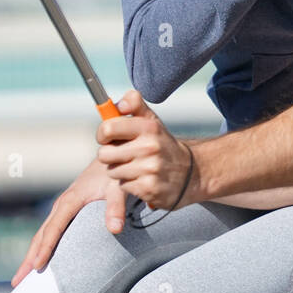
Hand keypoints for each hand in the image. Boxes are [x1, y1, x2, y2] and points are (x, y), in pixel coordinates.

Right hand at [11, 155, 126, 287]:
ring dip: (32, 254)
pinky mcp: (69, 209)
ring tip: (22, 276)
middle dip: (28, 258)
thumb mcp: (118, 188)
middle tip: (18, 282)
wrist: (113, 154)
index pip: (53, 229)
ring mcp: (64, 207)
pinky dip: (42, 246)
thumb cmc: (116, 172)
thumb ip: (116, 207)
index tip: (36, 267)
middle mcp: (62, 205)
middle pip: (41, 235)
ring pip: (43, 234)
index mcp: (70, 201)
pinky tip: (41, 258)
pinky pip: (51, 231)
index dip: (45, 249)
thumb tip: (115, 230)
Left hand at [96, 90, 199, 209]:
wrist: (189, 172)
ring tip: (136, 166)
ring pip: (112, 171)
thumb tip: (120, 104)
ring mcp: (150, 169)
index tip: (107, 137)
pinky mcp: (148, 188)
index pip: (108, 128)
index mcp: (148, 127)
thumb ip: (134, 104)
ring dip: (120, 170)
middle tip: (124, 154)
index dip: (103, 133)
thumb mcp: (152, 121)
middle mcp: (150, 147)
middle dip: (110, 155)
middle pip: (104, 154)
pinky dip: (129, 183)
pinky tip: (142, 178)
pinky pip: (122, 186)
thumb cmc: (162, 144)